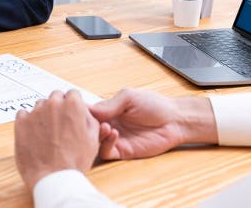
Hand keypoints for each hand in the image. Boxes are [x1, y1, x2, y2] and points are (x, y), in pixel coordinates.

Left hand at [14, 90, 99, 190]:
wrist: (53, 179)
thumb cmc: (74, 162)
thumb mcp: (93, 139)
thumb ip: (90, 119)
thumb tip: (83, 110)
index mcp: (73, 105)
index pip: (73, 94)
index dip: (73, 106)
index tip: (71, 116)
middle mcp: (53, 104)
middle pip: (56, 97)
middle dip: (58, 108)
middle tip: (60, 126)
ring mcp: (35, 112)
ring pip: (40, 105)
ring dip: (43, 114)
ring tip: (47, 134)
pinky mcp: (21, 122)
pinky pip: (23, 114)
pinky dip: (28, 122)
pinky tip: (34, 135)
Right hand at [90, 88, 217, 159]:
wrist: (174, 120)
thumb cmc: (155, 105)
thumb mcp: (129, 97)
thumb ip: (110, 103)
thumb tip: (90, 109)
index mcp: (109, 109)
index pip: (88, 112)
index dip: (81, 111)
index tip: (76, 108)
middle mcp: (110, 124)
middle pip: (88, 128)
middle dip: (86, 125)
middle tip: (89, 121)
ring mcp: (115, 138)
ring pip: (94, 142)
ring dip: (96, 135)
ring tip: (106, 127)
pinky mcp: (123, 151)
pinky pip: (106, 152)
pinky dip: (106, 144)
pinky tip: (114, 134)